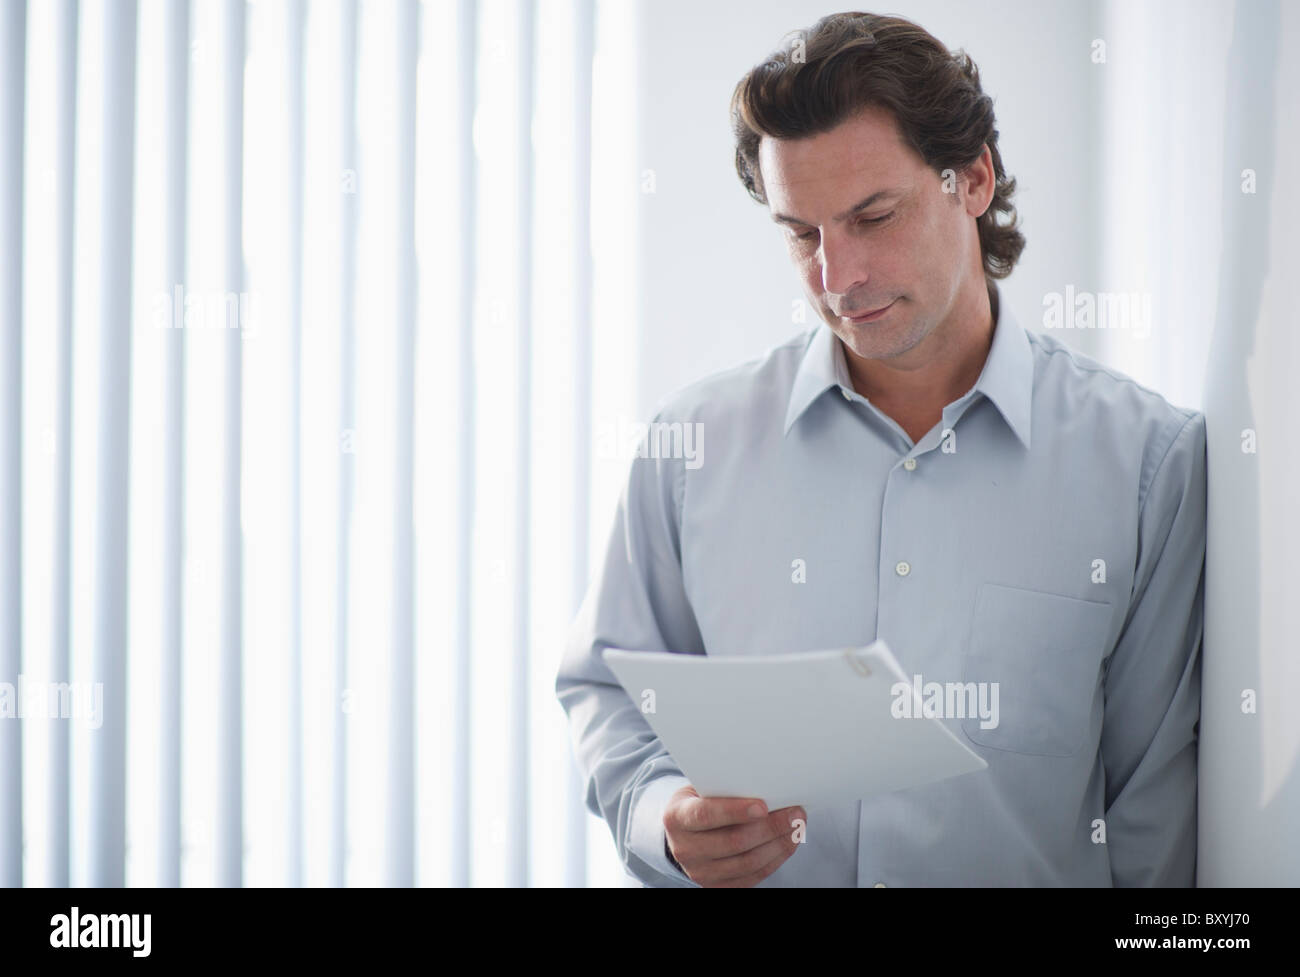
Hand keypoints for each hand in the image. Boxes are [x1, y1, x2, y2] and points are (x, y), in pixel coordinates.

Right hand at [663, 785, 805, 886]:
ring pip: (748, 862)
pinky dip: (776, 858)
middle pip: (734, 842)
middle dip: (770, 827)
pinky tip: (788, 842)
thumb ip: (725, 787)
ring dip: (779, 844)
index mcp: (676, 818)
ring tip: (797, 826)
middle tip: (795, 813)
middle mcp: (685, 849)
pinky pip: (754, 876)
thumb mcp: (700, 787)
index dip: (734, 811)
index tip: (762, 805)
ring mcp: (701, 872)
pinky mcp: (719, 886)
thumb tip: (767, 785)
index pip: (705, 815)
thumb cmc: (699, 800)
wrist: (684, 831)